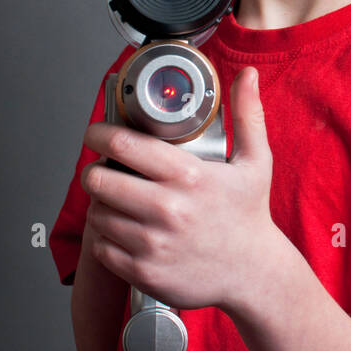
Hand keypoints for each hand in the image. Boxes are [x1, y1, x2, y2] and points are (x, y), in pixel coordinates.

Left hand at [79, 66, 274, 312]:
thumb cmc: (249, 217)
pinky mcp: (143, 272)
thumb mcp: (255, 162)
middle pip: (98, 179)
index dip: (99, 134)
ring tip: (118, 200)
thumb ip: (248, 115)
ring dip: (101, 204)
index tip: (96, 133)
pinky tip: (124, 230)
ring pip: (96, 214)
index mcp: (189, 176)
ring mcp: (153, 243)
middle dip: (94, 170)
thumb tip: (248, 76)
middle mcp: (168, 209)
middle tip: (103, 169)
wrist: (253, 274)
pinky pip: (101, 247)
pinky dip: (106, 238)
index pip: (123, 145)